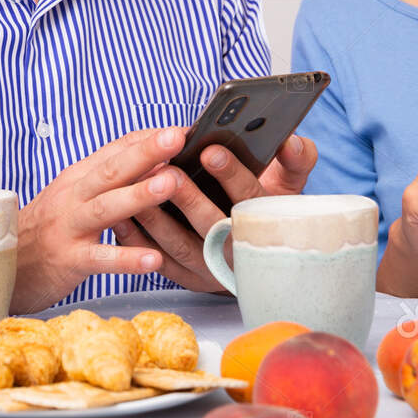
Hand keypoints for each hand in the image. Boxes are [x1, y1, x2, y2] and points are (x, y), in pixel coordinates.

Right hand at [11, 127, 187, 313]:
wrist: (4, 262)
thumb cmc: (49, 227)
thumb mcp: (74, 194)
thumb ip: (108, 178)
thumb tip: (154, 160)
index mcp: (78, 178)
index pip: (115, 150)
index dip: (148, 138)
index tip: (182, 129)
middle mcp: (73, 197)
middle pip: (111, 170)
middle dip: (146, 153)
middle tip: (177, 138)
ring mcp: (69, 228)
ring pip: (106, 208)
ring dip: (138, 195)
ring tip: (170, 185)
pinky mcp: (69, 260)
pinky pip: (100, 258)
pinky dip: (126, 259)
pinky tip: (153, 259)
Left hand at [112, 134, 318, 292]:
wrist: (258, 256)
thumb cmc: (269, 206)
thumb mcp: (291, 185)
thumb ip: (297, 160)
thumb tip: (292, 140)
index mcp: (264, 223)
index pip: (250, 199)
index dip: (232, 175)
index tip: (211, 150)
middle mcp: (237, 250)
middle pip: (212, 227)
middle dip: (189, 199)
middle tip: (168, 171)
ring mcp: (209, 267)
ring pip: (179, 246)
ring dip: (156, 218)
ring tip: (137, 187)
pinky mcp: (184, 277)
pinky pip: (157, 260)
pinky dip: (137, 240)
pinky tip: (121, 215)